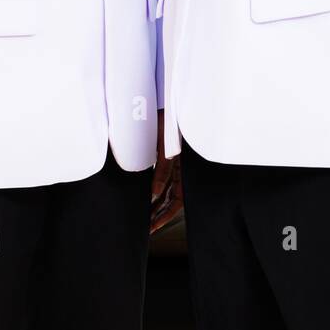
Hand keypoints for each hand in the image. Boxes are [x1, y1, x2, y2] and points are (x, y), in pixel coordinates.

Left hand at [150, 107, 182, 232]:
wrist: (168, 101)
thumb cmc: (169, 120)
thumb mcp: (164, 146)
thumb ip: (162, 170)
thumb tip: (154, 194)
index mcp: (184, 167)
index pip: (176, 201)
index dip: (164, 216)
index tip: (152, 228)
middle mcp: (182, 168)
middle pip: (172, 199)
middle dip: (159, 214)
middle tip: (146, 228)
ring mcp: (177, 162)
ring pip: (169, 190)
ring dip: (157, 204)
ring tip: (145, 216)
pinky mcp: (170, 155)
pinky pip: (165, 177)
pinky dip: (157, 189)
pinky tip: (148, 195)